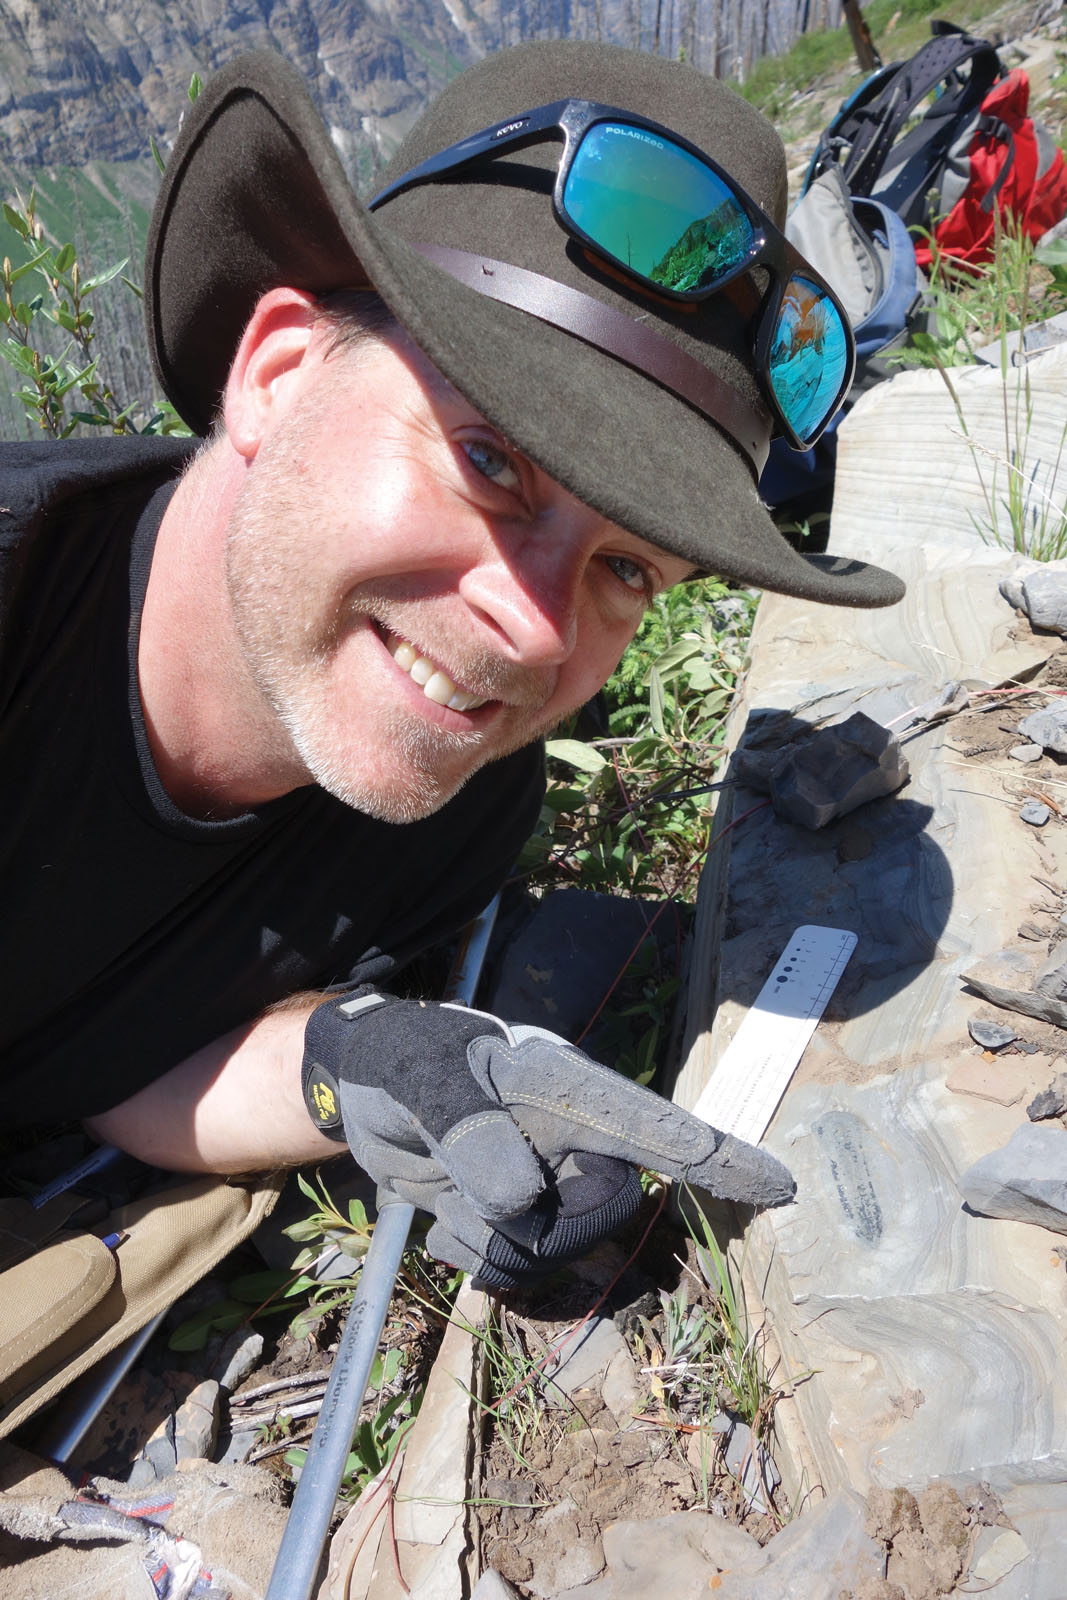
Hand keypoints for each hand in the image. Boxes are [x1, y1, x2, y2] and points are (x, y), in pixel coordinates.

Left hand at [302, 991, 793, 1285]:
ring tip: (446, 1186)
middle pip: (605, 1212)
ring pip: (553, 1251)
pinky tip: (442, 1211)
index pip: (656, 1128)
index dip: (720, 1160)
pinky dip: (467, 1251)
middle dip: (537, 1216)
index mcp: (568, 1087)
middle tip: (467, 1177)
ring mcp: (548, 1185)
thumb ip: (469, 1127)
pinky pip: (513, 1270)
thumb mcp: (425, 1076)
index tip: (782, 1188)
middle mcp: (575, 1139)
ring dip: (485, 1234)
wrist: (365, 1090)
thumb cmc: (404, 1059)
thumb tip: (521, 1199)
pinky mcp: (516, 1222)